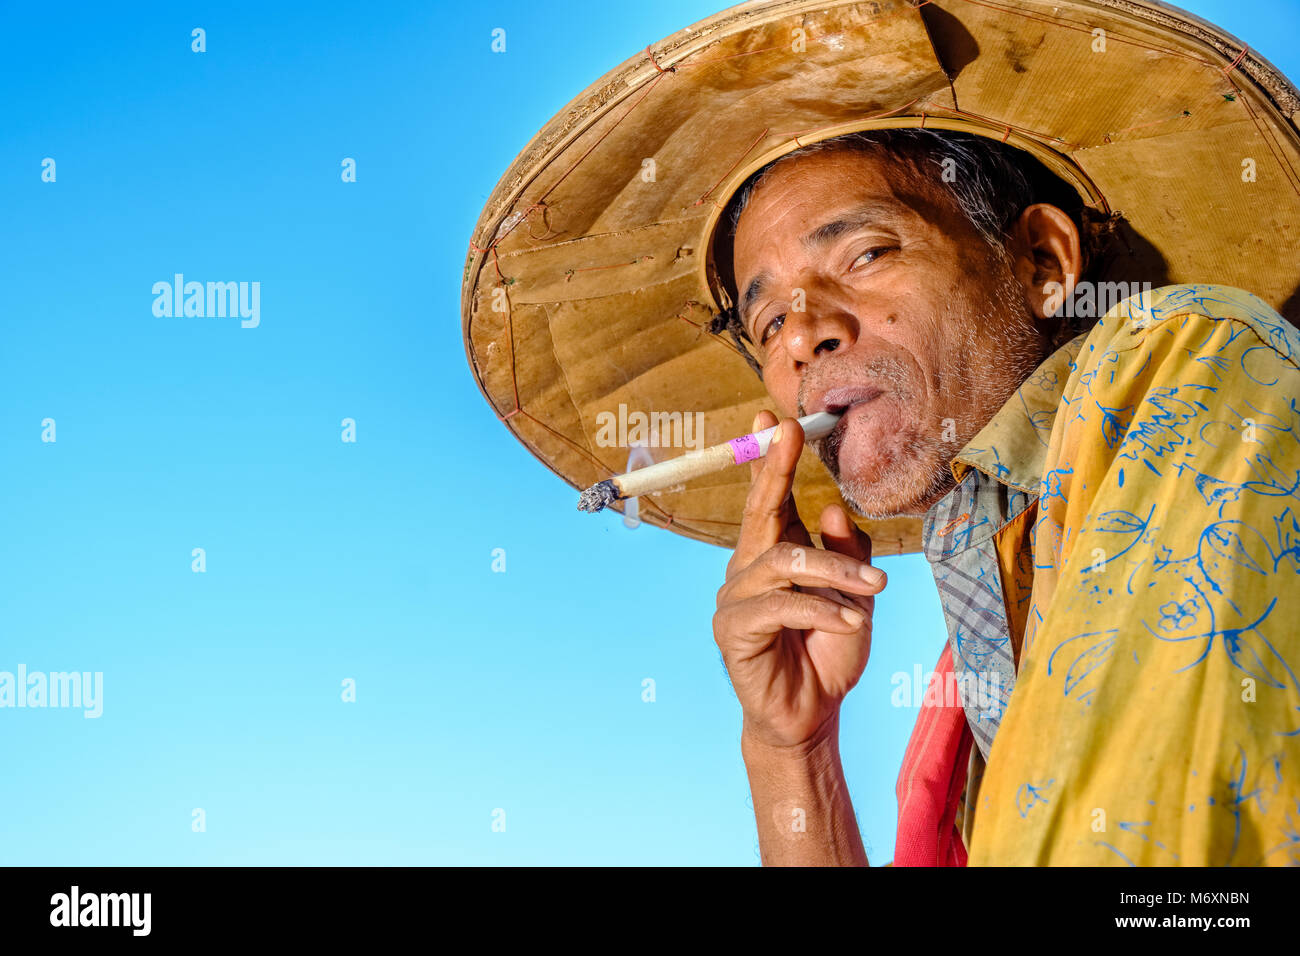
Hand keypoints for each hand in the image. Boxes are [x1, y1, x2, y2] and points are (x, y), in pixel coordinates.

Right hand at [713, 411, 884, 752]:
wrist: (810, 714)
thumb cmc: (829, 650)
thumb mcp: (855, 596)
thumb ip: (848, 554)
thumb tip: (832, 509)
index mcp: (775, 551)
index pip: (772, 496)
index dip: (773, 457)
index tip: (776, 418)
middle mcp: (748, 565)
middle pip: (760, 509)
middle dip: (776, 467)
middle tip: (792, 433)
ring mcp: (735, 596)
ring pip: (783, 561)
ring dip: (834, 572)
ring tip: (876, 589)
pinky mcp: (733, 628)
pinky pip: (779, 606)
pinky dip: (820, 609)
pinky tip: (849, 622)